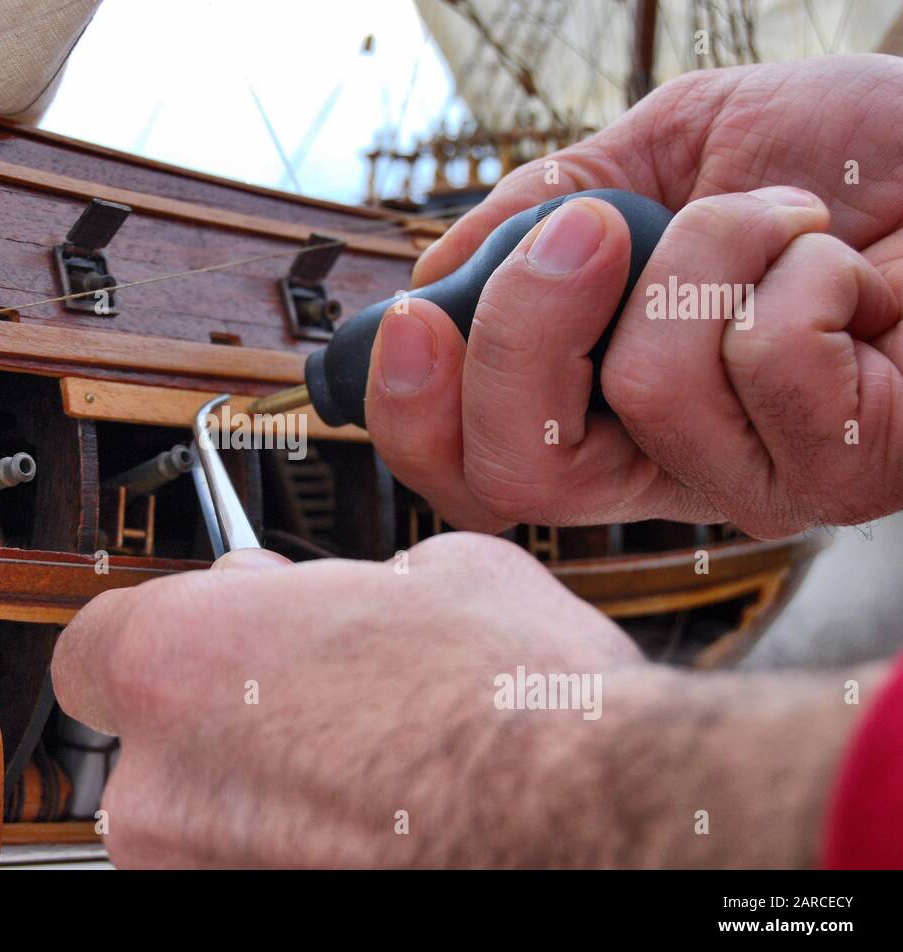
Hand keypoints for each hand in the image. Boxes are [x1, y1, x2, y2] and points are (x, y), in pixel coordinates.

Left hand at [53, 535, 878, 867]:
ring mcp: (197, 878)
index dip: (163, 643)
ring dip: (258, 800)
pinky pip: (244, 874)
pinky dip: (289, 857)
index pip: (96, 647)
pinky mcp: (242, 928)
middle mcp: (159, 785)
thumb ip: (335, 592)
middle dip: (223, 722)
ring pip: (199, 825)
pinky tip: (376, 836)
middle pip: (153, 743)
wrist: (590, 823)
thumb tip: (335, 601)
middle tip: (314, 708)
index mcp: (175, 660)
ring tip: (364, 783)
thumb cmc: (515, 709)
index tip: (211, 642)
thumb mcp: (430, 575)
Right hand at [366, 54, 902, 538]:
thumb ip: (539, 209)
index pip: (467, 468)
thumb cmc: (846, 157)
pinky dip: (798, 266)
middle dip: (526, 329)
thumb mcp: (659, 155)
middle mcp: (664, 467)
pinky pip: (761, 359)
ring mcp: (755, 480)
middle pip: (516, 473)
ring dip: (714, 249)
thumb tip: (433, 265)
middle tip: (597, 230)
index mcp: (601, 409)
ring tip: (788, 222)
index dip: (412, 411)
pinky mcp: (848, 473)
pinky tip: (856, 269)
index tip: (414, 315)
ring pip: (646, 387)